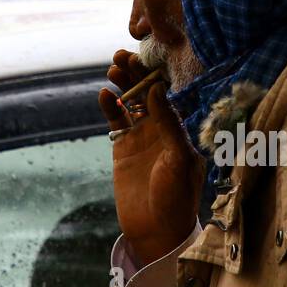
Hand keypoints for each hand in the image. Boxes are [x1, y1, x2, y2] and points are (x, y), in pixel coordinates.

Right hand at [98, 49, 203, 266]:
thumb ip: (169, 125)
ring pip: (130, 102)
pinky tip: (104, 94)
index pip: (168, 95)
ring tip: (113, 66)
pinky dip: (110, 107)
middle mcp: (162, 130)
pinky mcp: (122, 149)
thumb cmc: (177, 199)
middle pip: (147, 93)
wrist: (157, 232)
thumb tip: (157, 89)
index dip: (157, 75)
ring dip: (122, 84)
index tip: (146, 56)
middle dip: (136, 73)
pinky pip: (116, 121)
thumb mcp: (179, 160)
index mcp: (182, 130)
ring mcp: (141, 138)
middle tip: (123, 55)